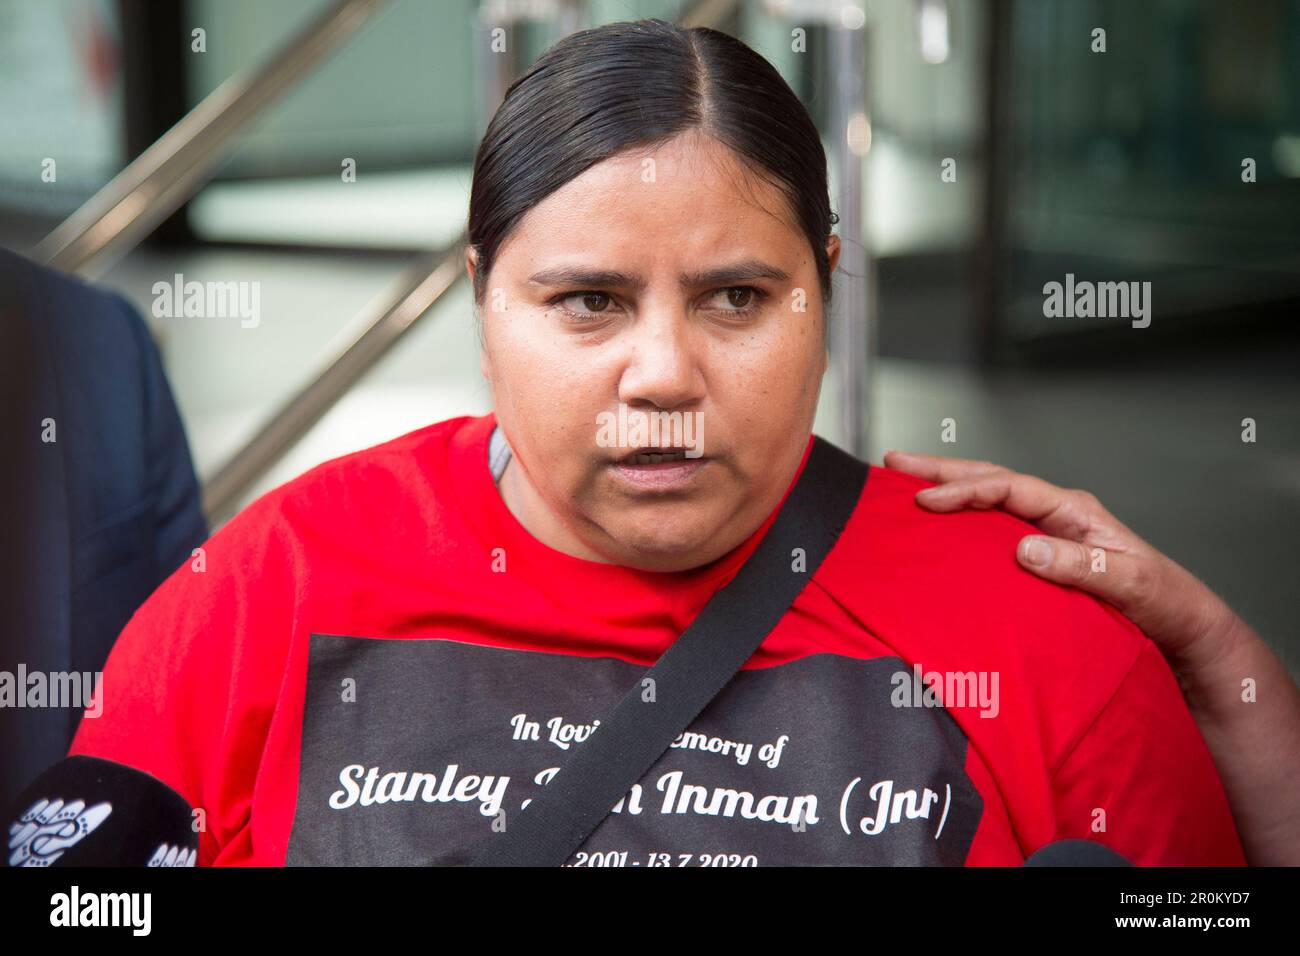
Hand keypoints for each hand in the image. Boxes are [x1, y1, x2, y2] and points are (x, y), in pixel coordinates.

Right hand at [881, 451, 1240, 674]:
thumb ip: (1079, 565)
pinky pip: (990, 529)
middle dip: (940, 470)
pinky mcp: (1039, 555)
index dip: (965, 490)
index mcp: (1073, 512)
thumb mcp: (1128, 584)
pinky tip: (936, 526)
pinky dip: (959, 519)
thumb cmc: (1164, 603)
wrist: (1182, 627)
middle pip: (989, 480)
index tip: (927, 500)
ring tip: (901, 481)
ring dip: (946, 487)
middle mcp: (1056, 515)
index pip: (1008, 488)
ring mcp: (1046, 533)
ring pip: (987, 500)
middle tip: (893, 461)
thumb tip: (1022, 548)